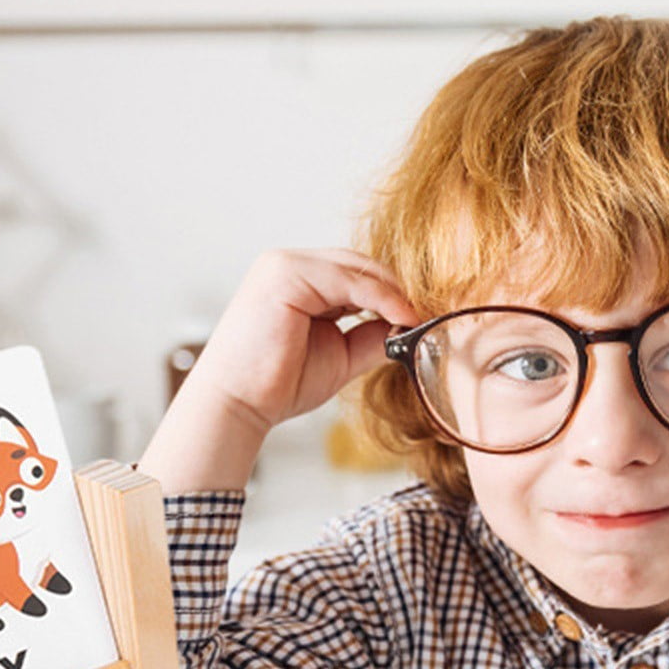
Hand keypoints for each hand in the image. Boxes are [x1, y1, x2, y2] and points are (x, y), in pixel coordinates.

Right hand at [187, 247, 418, 435]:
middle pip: (359, 265)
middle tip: (429, 315)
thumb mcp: (340, 355)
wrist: (240, 404)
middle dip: (397, 290)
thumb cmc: (278, 384)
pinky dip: (380, 296)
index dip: (392, 294)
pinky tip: (402, 316)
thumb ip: (372, 336)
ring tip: (417, 319)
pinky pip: (348, 279)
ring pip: (357, 268)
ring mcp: (284, 264)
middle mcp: (288, 265)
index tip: (423, 317)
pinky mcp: (285, 273)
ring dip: (393, 293)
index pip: (356, 274)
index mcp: (297, 280)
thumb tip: (408, 327)